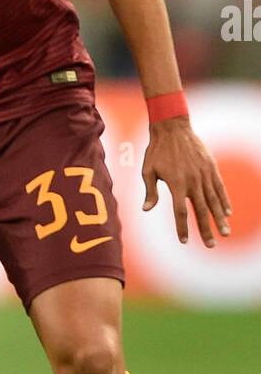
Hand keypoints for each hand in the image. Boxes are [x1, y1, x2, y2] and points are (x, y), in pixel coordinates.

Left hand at [141, 117, 231, 246]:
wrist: (172, 128)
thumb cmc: (156, 151)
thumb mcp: (148, 170)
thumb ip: (150, 191)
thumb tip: (146, 210)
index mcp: (176, 184)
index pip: (180, 212)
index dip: (182, 227)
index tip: (184, 241)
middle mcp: (192, 181)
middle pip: (201, 210)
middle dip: (206, 229)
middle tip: (211, 245)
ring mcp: (203, 174)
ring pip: (213, 200)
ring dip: (219, 218)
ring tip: (225, 233)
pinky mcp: (210, 167)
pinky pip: (219, 187)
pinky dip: (223, 200)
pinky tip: (227, 212)